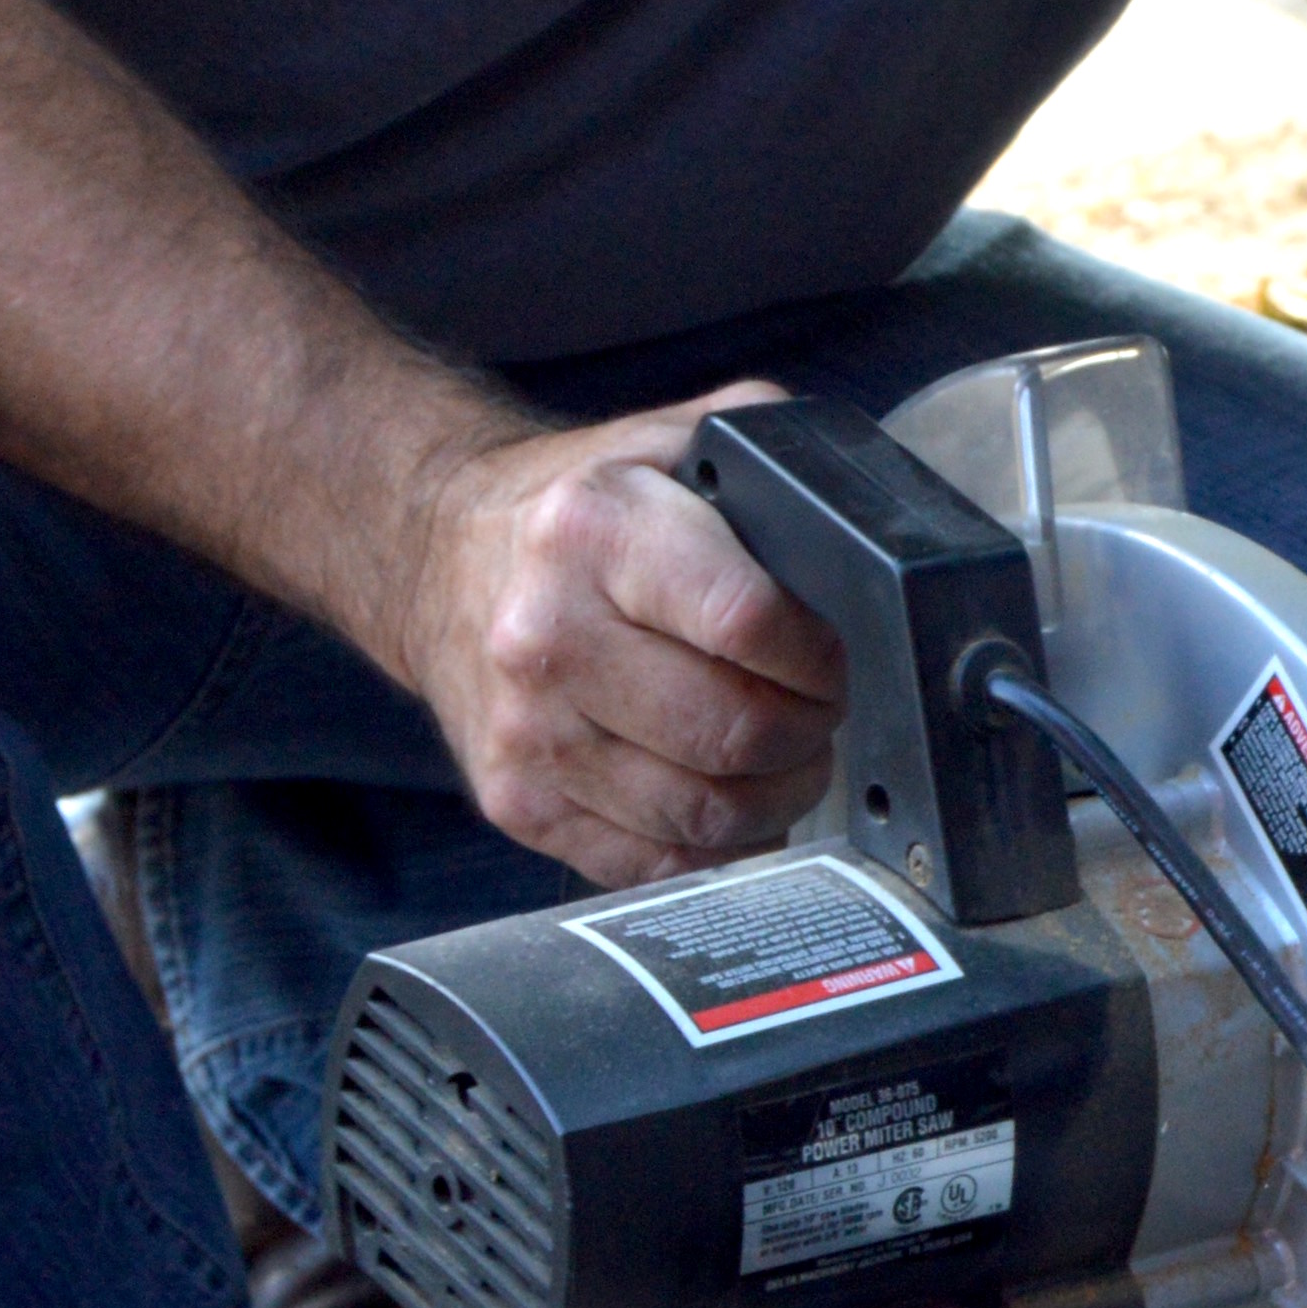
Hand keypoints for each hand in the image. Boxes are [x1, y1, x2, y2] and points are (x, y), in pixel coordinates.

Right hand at [390, 388, 850, 888]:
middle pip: (734, 731)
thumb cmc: (580, 509)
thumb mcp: (674, 443)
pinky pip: (655, 864)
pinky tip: (727, 797)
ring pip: (705, 813)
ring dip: (775, 796)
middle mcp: (545, 636)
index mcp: (593, 532)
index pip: (747, 622)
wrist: (439, 558)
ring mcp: (526, 732)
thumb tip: (866, 532)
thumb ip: (773, 467)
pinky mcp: (518, 802)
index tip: (831, 655)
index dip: (819, 654)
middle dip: (809, 729)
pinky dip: (715, 845)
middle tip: (817, 708)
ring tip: (782, 753)